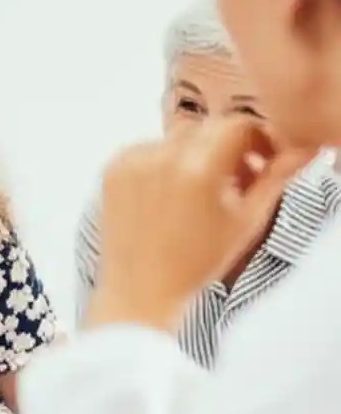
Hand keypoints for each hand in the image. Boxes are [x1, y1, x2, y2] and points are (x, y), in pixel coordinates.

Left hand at [88, 117, 312, 330]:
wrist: (142, 289)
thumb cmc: (197, 263)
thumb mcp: (247, 221)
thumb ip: (275, 178)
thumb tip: (301, 151)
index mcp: (197, 168)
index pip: (237, 124)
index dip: (258, 140)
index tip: (263, 161)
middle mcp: (160, 157)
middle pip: (208, 128)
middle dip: (228, 147)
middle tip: (238, 181)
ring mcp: (131, 161)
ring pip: (178, 138)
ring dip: (197, 154)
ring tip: (203, 194)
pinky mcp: (112, 168)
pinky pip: (149, 149)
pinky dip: (165, 163)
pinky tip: (172, 197)